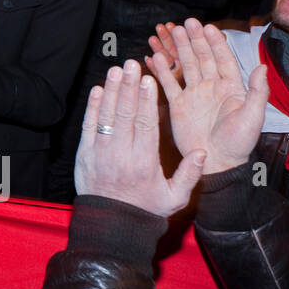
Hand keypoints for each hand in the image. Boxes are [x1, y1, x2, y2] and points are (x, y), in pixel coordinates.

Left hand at [74, 59, 203, 216]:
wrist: (112, 223)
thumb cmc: (146, 209)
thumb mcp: (175, 198)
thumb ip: (190, 174)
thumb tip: (202, 152)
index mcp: (144, 163)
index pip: (145, 125)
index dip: (146, 101)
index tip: (149, 81)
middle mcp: (121, 155)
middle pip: (125, 115)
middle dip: (129, 87)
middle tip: (131, 64)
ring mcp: (100, 153)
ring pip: (107, 116)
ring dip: (111, 90)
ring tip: (116, 70)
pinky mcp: (85, 154)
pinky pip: (89, 126)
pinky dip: (92, 107)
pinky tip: (98, 90)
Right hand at [149, 18, 268, 174]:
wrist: (216, 162)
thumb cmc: (238, 143)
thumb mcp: (253, 117)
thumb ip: (257, 92)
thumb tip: (261, 68)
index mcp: (231, 88)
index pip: (223, 59)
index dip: (216, 43)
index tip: (208, 28)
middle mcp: (211, 88)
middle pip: (202, 58)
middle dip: (195, 39)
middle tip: (187, 23)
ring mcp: (194, 95)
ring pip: (185, 66)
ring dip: (179, 49)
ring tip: (171, 31)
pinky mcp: (178, 105)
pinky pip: (168, 84)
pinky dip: (162, 70)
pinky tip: (156, 56)